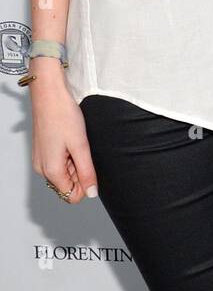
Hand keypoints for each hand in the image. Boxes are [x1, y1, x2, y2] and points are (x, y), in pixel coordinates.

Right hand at [30, 69, 97, 203]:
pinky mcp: (43, 151)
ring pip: (64, 173)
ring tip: (76, 143)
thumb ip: (87, 172)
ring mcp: (41, 160)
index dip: (86, 185)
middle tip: (82, 150)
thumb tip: (92, 193)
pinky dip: (68, 155)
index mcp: (51, 171)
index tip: (90, 166)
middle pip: (67, 184)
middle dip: (80, 172)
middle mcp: (42, 169)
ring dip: (75, 162)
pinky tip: (71, 140)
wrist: (49, 94)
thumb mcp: (81, 146)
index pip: (71, 195)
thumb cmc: (63, 115)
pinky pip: (59, 163)